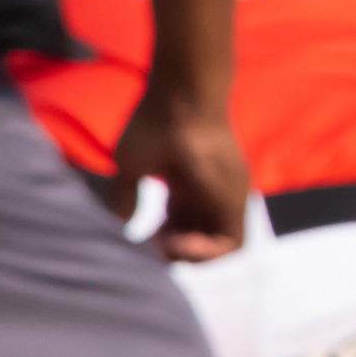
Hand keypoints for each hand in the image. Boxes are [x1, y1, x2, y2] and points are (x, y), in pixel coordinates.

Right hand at [111, 89, 250, 261]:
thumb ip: (127, 197)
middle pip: (199, 239)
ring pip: (218, 246)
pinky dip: (208, 254)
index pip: (180, 227)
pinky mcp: (236, 199)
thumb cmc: (155, 124)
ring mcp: (226, 198)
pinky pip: (234, 243)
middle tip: (154, 246)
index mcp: (188, 186)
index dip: (162, 241)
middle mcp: (210, 195)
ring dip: (192, 257)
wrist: (183, 98)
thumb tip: (118, 224)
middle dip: (175, 252)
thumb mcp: (132, 166)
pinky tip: (181, 246)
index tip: (142, 240)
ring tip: (168, 246)